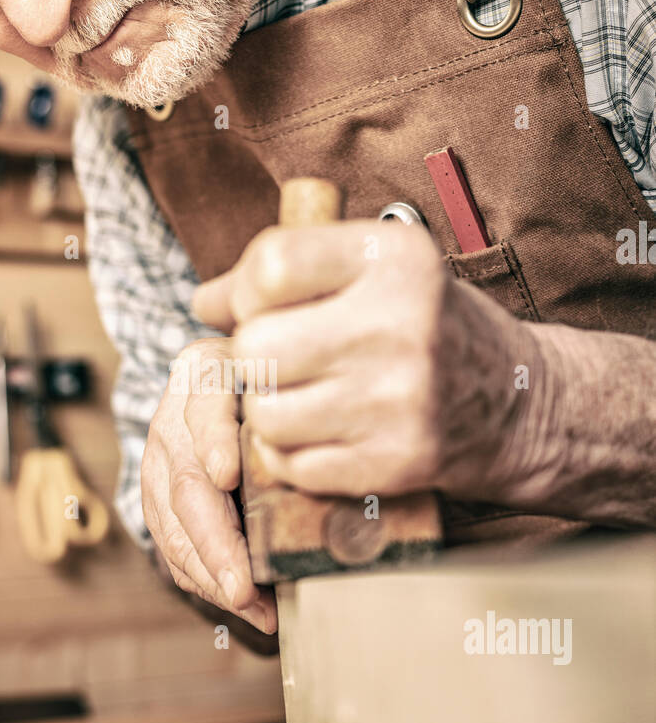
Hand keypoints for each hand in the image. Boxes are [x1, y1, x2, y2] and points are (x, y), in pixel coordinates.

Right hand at [141, 337, 276, 632]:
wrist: (209, 385)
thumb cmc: (260, 385)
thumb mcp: (275, 373)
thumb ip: (292, 395)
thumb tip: (327, 442)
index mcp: (202, 377)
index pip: (204, 407)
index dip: (213, 442)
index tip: (226, 474)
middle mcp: (172, 423)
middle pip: (186, 484)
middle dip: (215, 541)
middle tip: (242, 585)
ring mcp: (158, 466)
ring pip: (173, 526)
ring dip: (212, 573)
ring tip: (248, 605)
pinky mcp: (156, 502)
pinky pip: (172, 548)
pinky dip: (204, 580)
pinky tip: (239, 603)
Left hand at [192, 220, 547, 506]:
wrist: (521, 402)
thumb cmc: (429, 327)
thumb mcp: (378, 273)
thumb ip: (291, 273)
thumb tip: (202, 303)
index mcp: (395, 258)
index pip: (271, 265)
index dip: (247, 292)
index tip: (266, 307)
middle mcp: (401, 322)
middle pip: (256, 346)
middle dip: (254, 359)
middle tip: (283, 363)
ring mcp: (400, 398)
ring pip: (265, 413)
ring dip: (270, 411)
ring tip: (306, 398)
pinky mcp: (397, 460)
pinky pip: (292, 464)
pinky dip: (293, 455)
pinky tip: (326, 435)